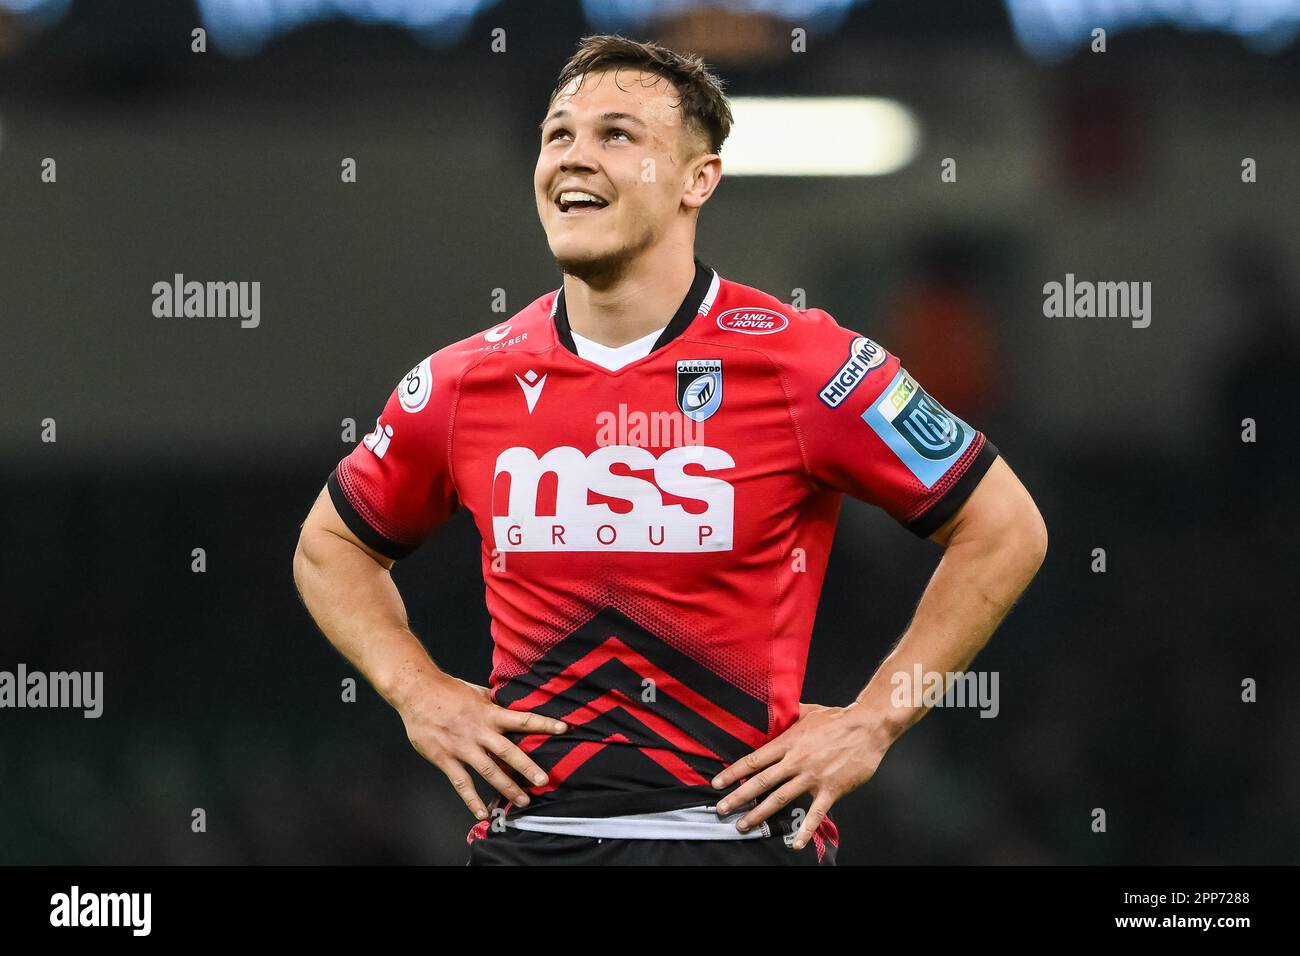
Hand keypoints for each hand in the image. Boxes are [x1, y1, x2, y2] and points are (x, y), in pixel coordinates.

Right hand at [398, 674, 565, 819]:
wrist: (416, 691)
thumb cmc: (448, 690)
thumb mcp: (478, 692)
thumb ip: (495, 703)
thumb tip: (513, 703)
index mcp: (489, 713)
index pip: (522, 719)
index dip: (544, 723)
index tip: (564, 728)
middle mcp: (478, 731)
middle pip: (508, 751)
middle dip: (527, 767)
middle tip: (543, 780)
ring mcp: (461, 746)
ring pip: (488, 770)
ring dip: (506, 787)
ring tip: (522, 800)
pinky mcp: (445, 758)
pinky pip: (461, 783)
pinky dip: (471, 799)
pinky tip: (482, 813)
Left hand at [711, 701, 888, 849]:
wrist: (867, 727)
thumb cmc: (838, 717)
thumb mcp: (806, 710)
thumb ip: (786, 714)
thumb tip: (771, 707)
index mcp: (788, 743)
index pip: (754, 760)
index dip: (733, 773)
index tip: (718, 783)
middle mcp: (796, 761)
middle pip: (761, 782)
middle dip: (739, 797)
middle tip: (722, 810)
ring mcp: (812, 777)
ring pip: (780, 798)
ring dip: (760, 814)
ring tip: (744, 825)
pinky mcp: (830, 790)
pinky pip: (816, 814)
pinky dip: (805, 830)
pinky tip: (794, 843)